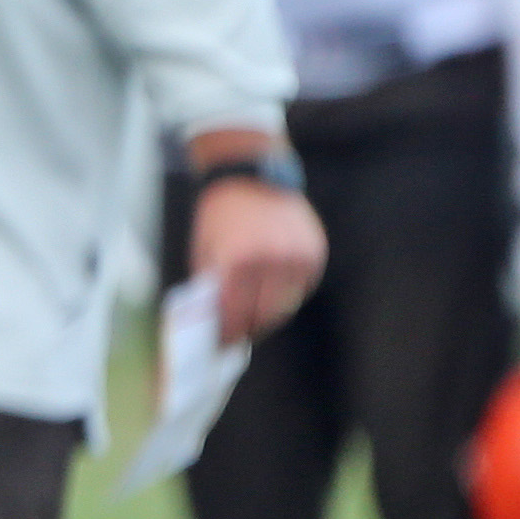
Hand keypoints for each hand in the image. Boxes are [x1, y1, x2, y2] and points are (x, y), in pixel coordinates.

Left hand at [190, 178, 323, 343]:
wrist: (252, 175)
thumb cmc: (220, 213)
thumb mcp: (205, 248)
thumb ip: (211, 284)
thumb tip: (214, 321)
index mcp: (239, 258)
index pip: (235, 311)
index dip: (227, 331)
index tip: (221, 343)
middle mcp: (272, 259)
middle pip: (263, 314)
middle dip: (248, 328)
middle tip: (237, 336)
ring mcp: (297, 256)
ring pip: (285, 305)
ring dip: (267, 316)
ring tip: (252, 320)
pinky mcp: (314, 253)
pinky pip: (300, 288)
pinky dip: (286, 296)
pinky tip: (270, 298)